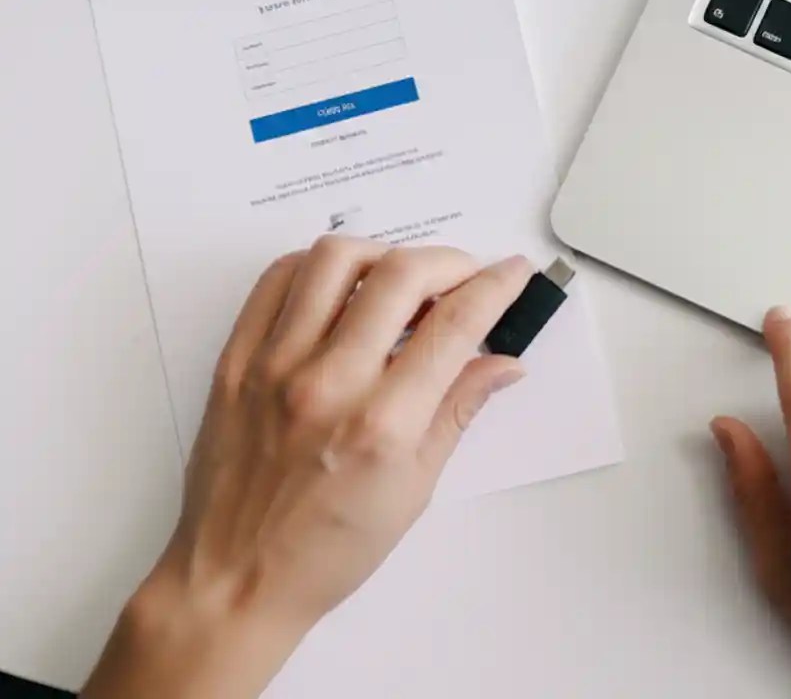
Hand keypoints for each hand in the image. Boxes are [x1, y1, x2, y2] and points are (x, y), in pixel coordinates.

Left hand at [82, 238, 534, 698]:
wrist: (234, 579)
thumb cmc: (322, 552)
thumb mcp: (413, 489)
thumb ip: (457, 412)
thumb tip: (501, 365)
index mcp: (382, 425)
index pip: (455, 325)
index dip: (496, 286)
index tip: (512, 273)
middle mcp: (328, 384)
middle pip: (402, 276)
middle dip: (450, 261)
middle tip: (466, 275)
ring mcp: (274, 367)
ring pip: (336, 260)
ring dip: (384, 253)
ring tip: (402, 278)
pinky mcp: (236, 361)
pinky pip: (277, 281)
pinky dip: (318, 266)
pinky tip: (342, 285)